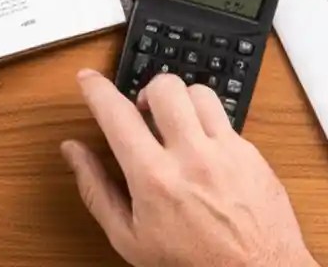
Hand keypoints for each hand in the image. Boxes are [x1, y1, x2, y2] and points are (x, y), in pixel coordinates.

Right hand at [61, 70, 316, 266]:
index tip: (88, 79)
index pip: (116, 114)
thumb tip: (73, 152)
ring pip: (200, 93)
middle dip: (146, 90)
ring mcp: (227, 152)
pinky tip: (204, 151)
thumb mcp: (129, 238)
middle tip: (142, 111)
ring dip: (181, 102)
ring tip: (175, 125)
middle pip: (164, 87)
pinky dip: (209, 126)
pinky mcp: (253, 155)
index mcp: (154, 178)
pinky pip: (227, 120)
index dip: (96, 89)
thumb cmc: (192, 264)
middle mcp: (192, 157)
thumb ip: (96, 189)